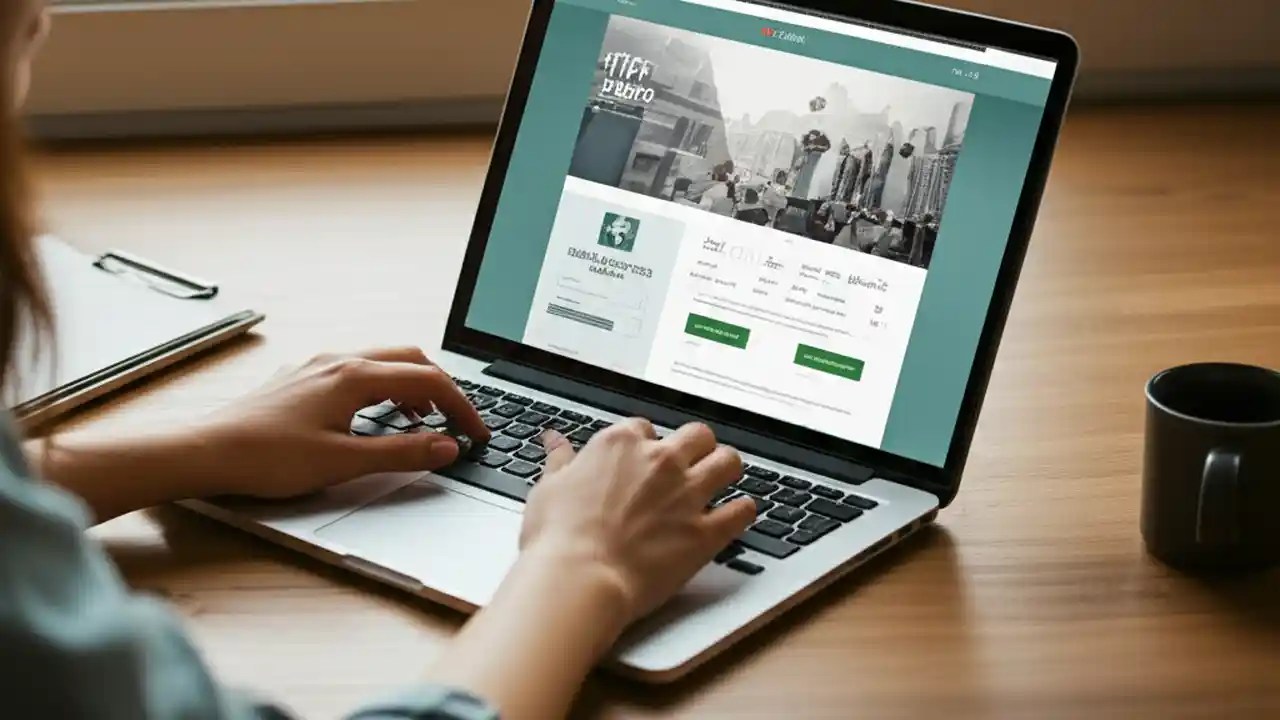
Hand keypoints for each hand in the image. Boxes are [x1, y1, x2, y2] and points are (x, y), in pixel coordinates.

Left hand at [203, 347, 488, 498]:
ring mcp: (318, 366)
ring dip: (411, 387)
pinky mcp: (302, 378)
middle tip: (455, 422)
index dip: (460, 406)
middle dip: (441, 388)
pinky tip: (376, 417)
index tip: (476, 432)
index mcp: (354, 377)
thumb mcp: (344, 462)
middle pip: (409, 360)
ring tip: (422, 422)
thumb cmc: (266, 458)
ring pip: (383, 363)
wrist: (205, 452)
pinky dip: (383, 389)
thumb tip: (446, 446)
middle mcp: (338, 361)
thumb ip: (402, 453)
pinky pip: (357, 371)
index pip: (428, 379)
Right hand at [518, 419, 755, 627]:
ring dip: (726, 469)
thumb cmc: (558, 538)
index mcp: (620, 445)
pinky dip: (742, 512)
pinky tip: (736, 515)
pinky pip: (742, 511)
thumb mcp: (549, 488)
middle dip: (696, 447)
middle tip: (690, 463)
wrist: (578, 578)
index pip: (645, 428)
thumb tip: (554, 441)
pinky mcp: (705, 532)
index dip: (645, 444)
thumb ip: (560, 460)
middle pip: (697, 435)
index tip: (642, 461)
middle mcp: (660, 461)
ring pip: (728, 462)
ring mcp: (687, 494)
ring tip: (721, 480)